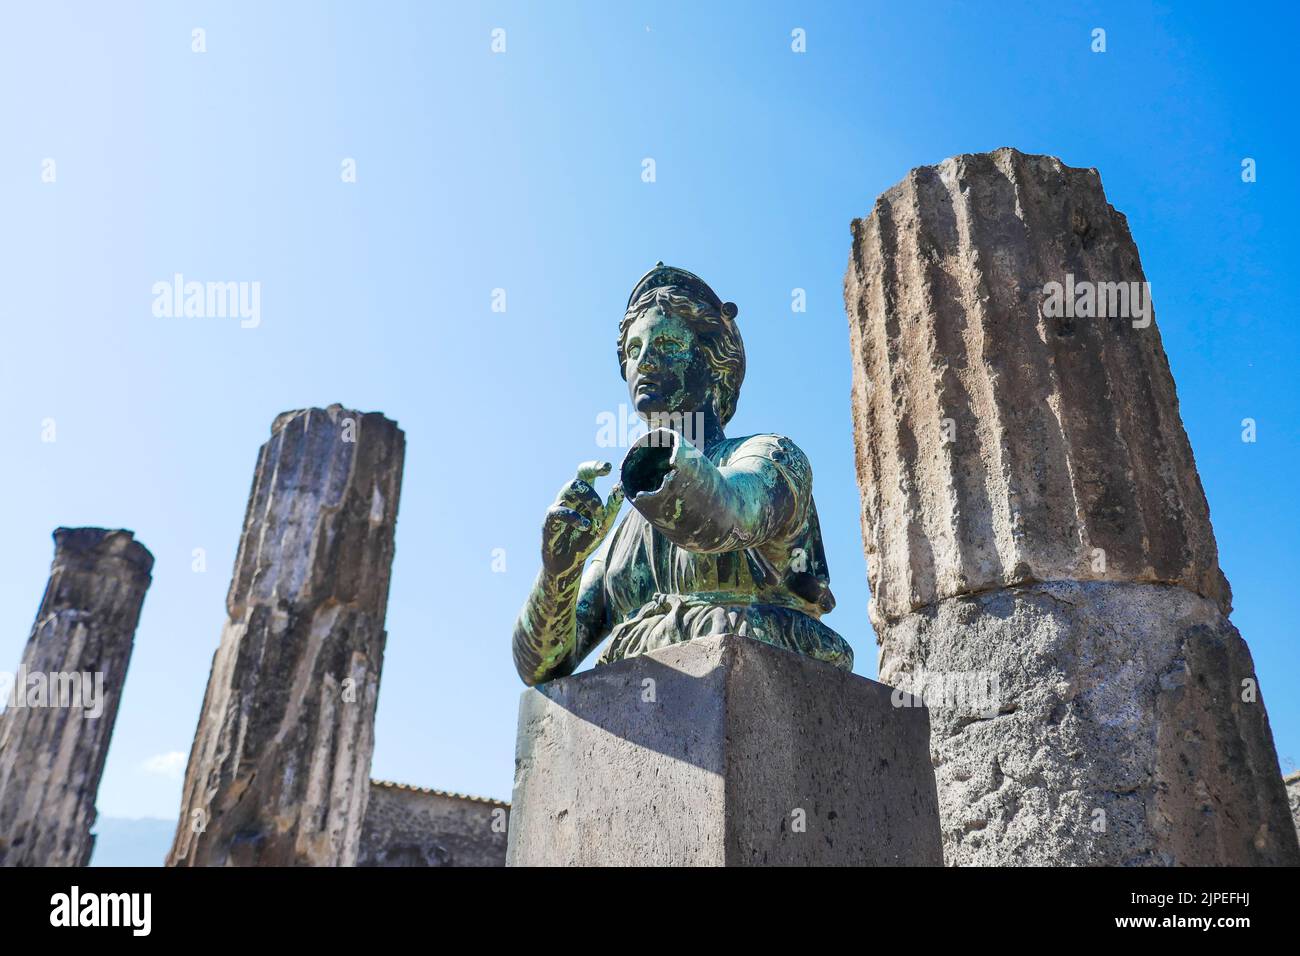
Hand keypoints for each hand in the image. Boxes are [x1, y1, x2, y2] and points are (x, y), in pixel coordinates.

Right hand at [541, 461, 624, 576]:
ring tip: (596, 518)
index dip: (594, 466)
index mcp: (581, 497)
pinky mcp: (548, 523)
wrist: (567, 566)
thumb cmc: (584, 541)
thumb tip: (619, 487)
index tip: (607, 467)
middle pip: (578, 479)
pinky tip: (584, 526)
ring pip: (569, 488)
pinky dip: (573, 517)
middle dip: (593, 492)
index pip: (585, 473)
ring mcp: (557, 508)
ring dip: (588, 501)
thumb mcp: (603, 525)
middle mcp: (568, 498)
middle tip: (601, 510)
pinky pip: (558, 511)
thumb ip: (612, 507)